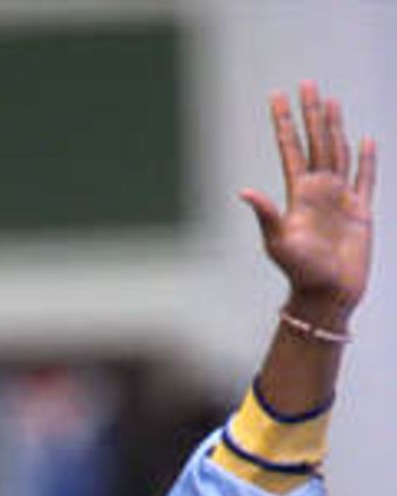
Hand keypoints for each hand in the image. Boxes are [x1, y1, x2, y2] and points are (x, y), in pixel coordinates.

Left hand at [241, 81, 376, 323]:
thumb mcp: (278, 241)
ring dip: (334, 127)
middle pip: (316, 142)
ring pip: (338, 152)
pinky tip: (366, 140)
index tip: (277, 96)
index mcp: (298, 194)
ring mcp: (340, 199)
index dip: (285, 123)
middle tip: (305, 83)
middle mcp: (318, 191)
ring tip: (330, 101)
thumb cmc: (299, 272)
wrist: (326, 295)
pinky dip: (368, 160)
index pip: (291, 149)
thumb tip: (243, 191)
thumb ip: (266, 213)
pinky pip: (366, 179)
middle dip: (310, 114)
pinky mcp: (361, 212)